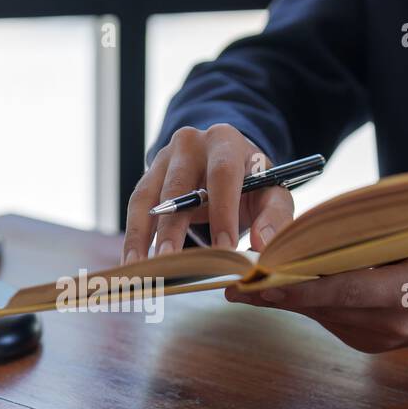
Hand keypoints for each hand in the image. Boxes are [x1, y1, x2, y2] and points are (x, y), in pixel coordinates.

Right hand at [122, 124, 293, 262]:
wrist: (227, 161)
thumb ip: (275, 216)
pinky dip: (134, 236)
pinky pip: (136, 206)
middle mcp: (190, 143)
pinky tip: (132, 262)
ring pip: (148, 196)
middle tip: (171, 261)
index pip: (222, 174)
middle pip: (178, 185)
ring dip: (142, 234)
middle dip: (174, 227)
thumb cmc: (252, 181)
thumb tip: (264, 244)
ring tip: (141, 266)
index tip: (224, 249)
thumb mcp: (271, 192)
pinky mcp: (149, 175)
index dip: (222, 212)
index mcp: (225, 141)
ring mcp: (164, 158)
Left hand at [226, 246, 407, 352]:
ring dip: (283, 298)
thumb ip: (374, 228)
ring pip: (319, 313)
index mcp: (407, 294)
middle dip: (277, 294)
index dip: (303, 286)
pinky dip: (303, 301)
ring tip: (247, 283)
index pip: (346, 290)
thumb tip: (320, 220)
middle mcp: (388, 324)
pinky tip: (277, 288)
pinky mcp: (364, 344)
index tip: (265, 280)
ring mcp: (375, 339)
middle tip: (236, 286)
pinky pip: (326, 318)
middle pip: (323, 306)